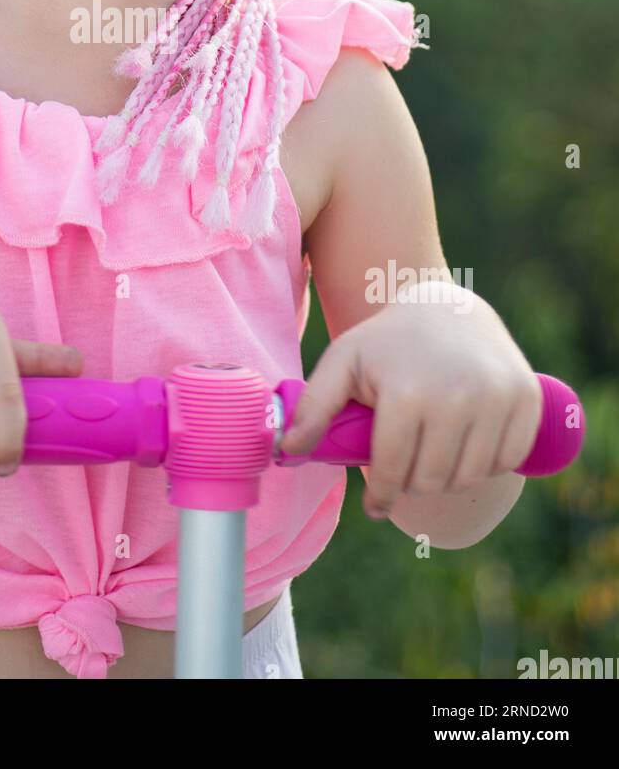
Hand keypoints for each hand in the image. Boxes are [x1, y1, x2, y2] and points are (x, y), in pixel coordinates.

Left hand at [279, 294, 542, 520]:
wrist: (445, 306)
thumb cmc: (386, 341)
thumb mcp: (342, 361)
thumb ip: (314, 407)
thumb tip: (287, 451)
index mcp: (408, 393)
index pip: (394, 472)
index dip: (381, 496)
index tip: (376, 506)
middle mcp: (458, 398)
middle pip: (432, 480)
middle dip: (412, 482)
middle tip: (404, 466)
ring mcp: (498, 398)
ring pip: (470, 476)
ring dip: (448, 475)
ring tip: (432, 453)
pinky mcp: (526, 399)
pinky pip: (508, 460)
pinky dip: (486, 462)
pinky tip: (466, 443)